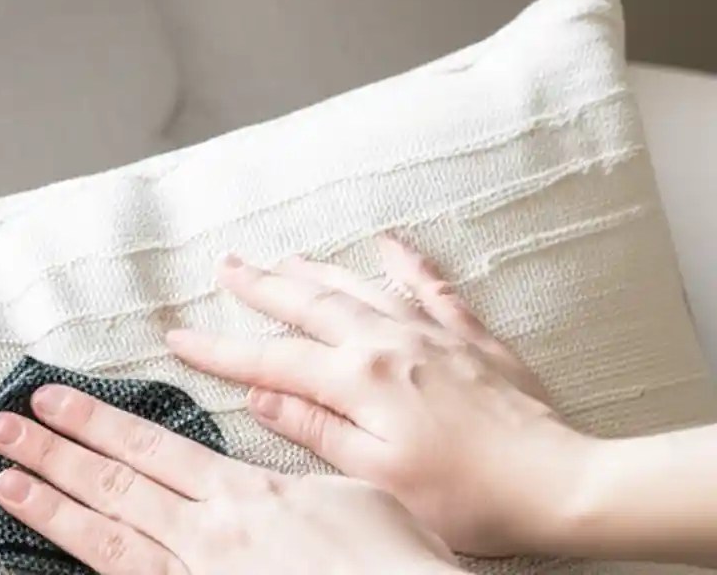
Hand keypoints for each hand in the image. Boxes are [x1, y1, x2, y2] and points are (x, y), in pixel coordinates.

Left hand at [0, 384, 463, 573]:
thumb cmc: (392, 561)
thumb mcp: (351, 490)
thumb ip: (289, 471)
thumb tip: (256, 457)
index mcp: (244, 494)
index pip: (148, 447)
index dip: (93, 422)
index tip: (52, 400)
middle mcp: (209, 534)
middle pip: (113, 485)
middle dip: (51, 453)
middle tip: (0, 427)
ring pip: (109, 538)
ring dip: (51, 508)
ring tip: (4, 483)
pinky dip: (91, 564)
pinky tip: (58, 554)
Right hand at [166, 237, 596, 555]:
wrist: (559, 483)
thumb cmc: (470, 494)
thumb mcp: (378, 476)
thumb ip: (316, 428)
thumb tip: (262, 397)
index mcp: (360, 381)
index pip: (272, 360)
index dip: (220, 349)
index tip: (180, 336)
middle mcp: (389, 343)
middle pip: (309, 305)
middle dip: (260, 286)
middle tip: (225, 267)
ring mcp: (430, 333)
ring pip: (360, 287)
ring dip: (316, 271)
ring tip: (283, 256)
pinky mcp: (469, 336)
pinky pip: (431, 286)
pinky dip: (406, 262)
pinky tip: (388, 243)